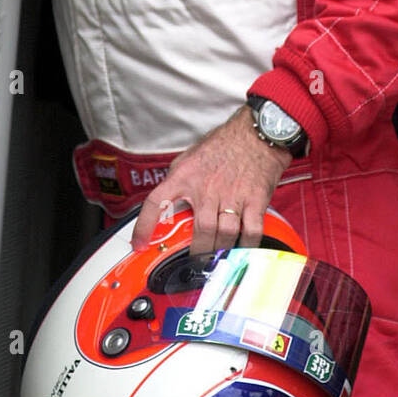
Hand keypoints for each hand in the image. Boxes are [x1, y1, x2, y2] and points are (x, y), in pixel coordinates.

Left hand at [132, 105, 291, 255]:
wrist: (257, 134)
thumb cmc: (224, 144)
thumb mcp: (191, 156)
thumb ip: (178, 179)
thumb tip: (166, 199)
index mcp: (185, 176)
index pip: (157, 202)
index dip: (144, 226)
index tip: (140, 243)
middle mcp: (207, 188)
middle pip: (199, 231)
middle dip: (197, 253)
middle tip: (195, 262)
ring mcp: (232, 195)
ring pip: (223, 235)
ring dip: (220, 251)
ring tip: (217, 259)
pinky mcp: (254, 200)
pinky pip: (250, 231)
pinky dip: (246, 246)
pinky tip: (242, 250)